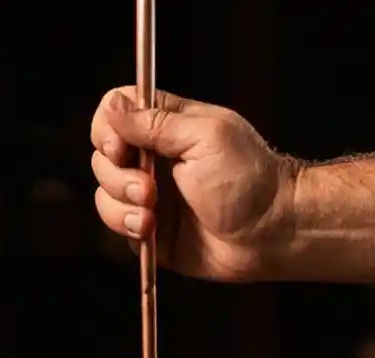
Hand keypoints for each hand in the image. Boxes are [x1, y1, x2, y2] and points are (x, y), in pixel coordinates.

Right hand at [89, 86, 299, 281]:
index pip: (116, 112)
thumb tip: (113, 106)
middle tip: (149, 189)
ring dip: (120, 204)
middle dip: (117, 174)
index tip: (119, 147)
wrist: (271, 233)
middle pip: (103, 155)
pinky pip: (117, 224)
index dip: (107, 128)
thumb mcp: (205, 137)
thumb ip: (155, 122)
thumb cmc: (249, 179)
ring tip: (151, 217)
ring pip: (104, 192)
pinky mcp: (149, 230)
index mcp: (167, 126)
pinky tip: (150, 231)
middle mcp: (154, 159)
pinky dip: (125, 226)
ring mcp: (150, 195)